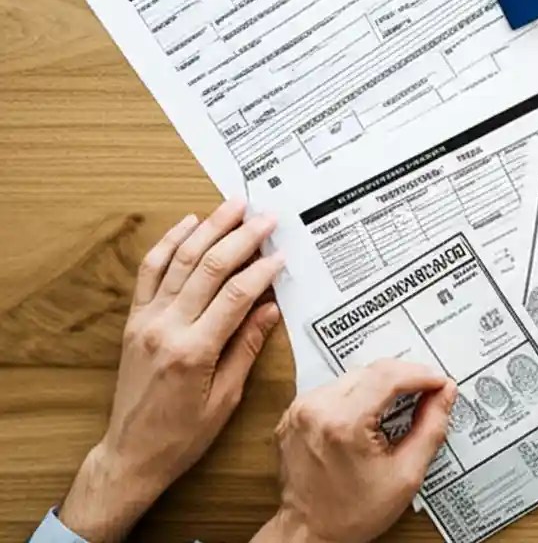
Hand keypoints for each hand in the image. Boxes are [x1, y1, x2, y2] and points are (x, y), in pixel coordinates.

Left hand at [60, 199, 284, 541]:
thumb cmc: (183, 435)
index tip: (282, 253)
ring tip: (232, 206)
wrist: (131, 453)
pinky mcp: (134, 321)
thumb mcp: (226, 398)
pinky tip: (189, 224)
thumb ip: (247, 347)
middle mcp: (166, 329)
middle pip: (209, 268)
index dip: (262, 270)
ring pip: (180, 261)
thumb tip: (271, 307)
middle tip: (266, 217)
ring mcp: (146, 321)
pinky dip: (169, 243)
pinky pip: (150, 272)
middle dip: (241, 238)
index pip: (236, 296)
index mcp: (193, 351)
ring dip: (208, 229)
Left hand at [254, 360, 456, 542]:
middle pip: (371, 371)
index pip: (388, 376)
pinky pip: (334, 389)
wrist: (309, 532)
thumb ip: (431, 428)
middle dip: (405, 377)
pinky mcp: (294, 414)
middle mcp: (316, 409)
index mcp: (343, 424)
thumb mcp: (406, 475)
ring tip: (403, 403)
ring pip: (353, 376)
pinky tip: (373, 411)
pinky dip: (358, 394)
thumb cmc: (353, 513)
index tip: (440, 383)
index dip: (421, 375)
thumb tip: (445, 394)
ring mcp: (300, 410)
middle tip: (428, 392)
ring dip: (381, 384)